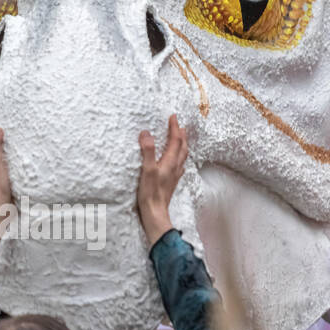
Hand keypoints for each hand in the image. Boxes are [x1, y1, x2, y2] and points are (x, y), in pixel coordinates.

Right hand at [137, 114, 187, 246]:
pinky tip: (176, 160)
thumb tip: (147, 133)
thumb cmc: (150, 193)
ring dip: (182, 144)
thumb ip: (147, 151)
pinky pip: (179, 164)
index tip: (173, 116)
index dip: (174, 127)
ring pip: (182, 156)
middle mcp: (175, 167)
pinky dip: (178, 156)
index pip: (175, 140)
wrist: (155, 213)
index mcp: (170, 162)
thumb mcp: (147, 169)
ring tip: (180, 138)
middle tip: (179, 125)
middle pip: (182, 147)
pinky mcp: (171, 182)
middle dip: (181, 134)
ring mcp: (174, 175)